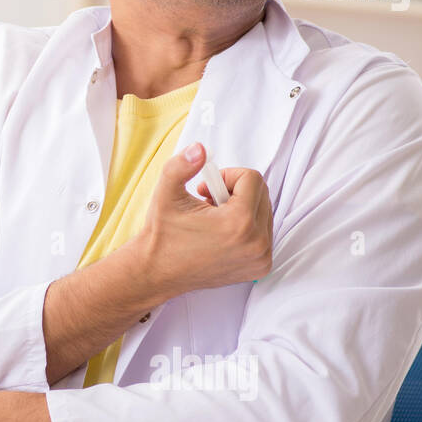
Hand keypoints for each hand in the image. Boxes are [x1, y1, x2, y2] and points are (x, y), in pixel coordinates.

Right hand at [130, 141, 272, 299]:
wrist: (157, 272)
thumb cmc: (162, 234)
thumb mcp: (166, 193)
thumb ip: (182, 165)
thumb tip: (200, 149)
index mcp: (238, 223)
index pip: (252, 178)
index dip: (227, 176)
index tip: (206, 189)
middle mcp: (256, 243)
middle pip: (262, 193)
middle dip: (235, 190)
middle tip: (208, 202)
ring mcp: (261, 258)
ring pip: (264, 211)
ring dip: (242, 207)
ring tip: (214, 218)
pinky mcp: (261, 267)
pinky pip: (264, 231)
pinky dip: (247, 225)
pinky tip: (223, 233)